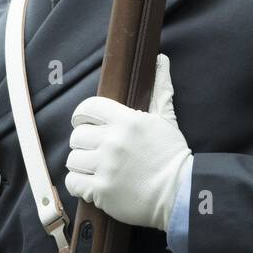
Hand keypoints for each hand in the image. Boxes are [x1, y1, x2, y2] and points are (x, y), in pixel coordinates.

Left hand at [65, 54, 191, 231]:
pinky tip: (92, 184)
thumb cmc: (172, 156)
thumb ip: (160, 90)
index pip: (88, 108)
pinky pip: (73, 182)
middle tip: (95, 150)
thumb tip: (161, 60)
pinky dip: (79, 184)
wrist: (180, 193)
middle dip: (83, 143)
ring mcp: (106, 167)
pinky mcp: (101, 191)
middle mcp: (114, 141)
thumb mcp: (166, 119)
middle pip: (77, 135)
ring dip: (81, 164)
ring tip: (96, 168)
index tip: (85, 124)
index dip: (82, 116)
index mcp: (127, 121)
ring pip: (72, 159)